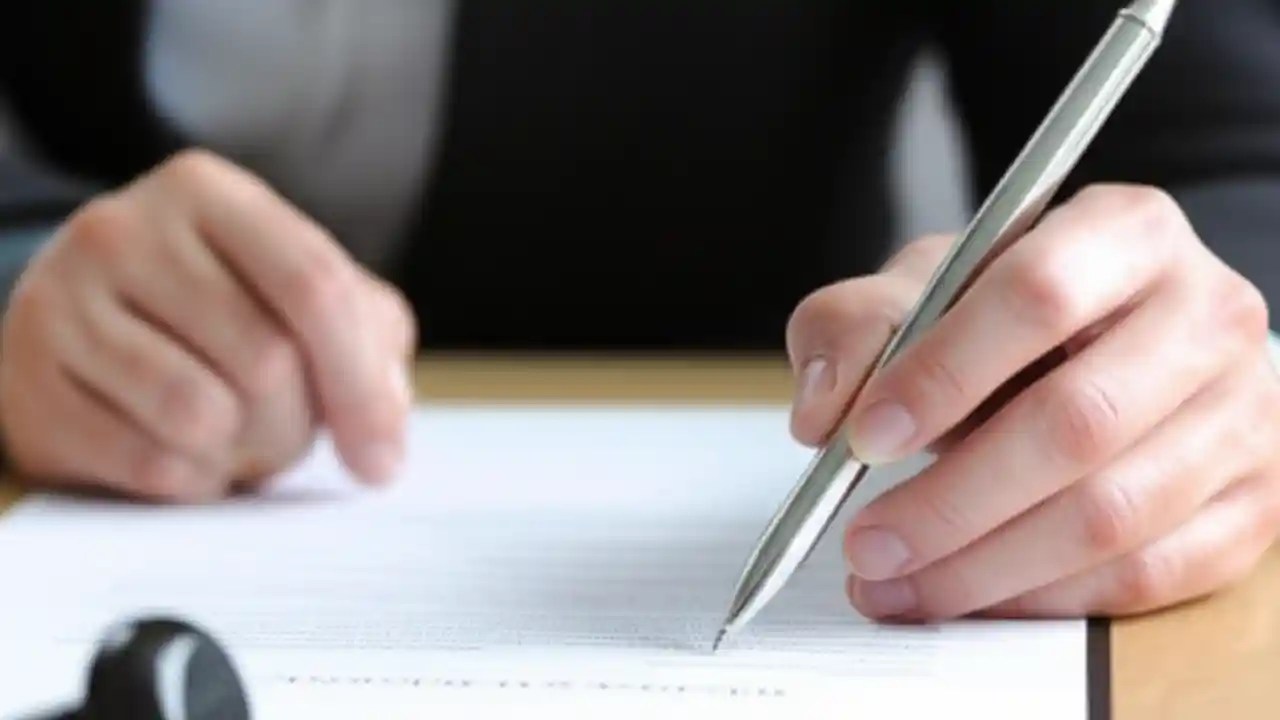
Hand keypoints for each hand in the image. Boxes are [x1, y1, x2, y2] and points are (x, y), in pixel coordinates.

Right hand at [0, 149, 415, 501]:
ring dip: (241, 453)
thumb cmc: (219, 309)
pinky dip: (189, 482)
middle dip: (298, 424)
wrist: (83, 326)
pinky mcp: (26, 382)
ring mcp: (59, 302)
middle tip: (285, 430)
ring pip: (201, 415)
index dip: (362, 384)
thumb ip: (366, 339)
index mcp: (206, 192)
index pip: (314, 286)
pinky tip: (183, 454)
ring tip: (234, 436)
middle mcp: (122, 229)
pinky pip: (145, 464)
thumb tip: (381, 435)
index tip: (382, 461)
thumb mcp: (301, 294)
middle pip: (267, 360)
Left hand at [787, 184, 1279, 619]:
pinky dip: (1042, 598)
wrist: (1114, 343)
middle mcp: (1205, 316)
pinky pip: (1147, 575)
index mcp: (1126, 233)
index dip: (943, 373)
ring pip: (1111, 515)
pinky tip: (967, 593)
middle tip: (866, 541)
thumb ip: (854, 328)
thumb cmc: (1009, 315)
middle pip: (1078, 422)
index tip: (863, 438)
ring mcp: (1244, 415)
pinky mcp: (1252, 503)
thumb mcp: (922, 288)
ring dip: (983, 567)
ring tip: (892, 581)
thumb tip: (825, 414)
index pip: (1038, 294)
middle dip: (952, 501)